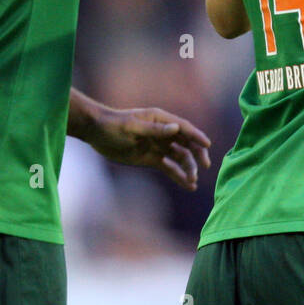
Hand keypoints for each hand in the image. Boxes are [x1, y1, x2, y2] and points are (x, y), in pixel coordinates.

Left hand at [83, 105, 211, 190]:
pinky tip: (187, 185)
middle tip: (205, 166)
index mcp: (160, 119)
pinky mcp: (151, 158)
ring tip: (193, 181)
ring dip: (188, 168)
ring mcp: (158, 146)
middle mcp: (163, 132)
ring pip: (179, 158)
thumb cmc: (113, 125)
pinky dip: (178, 175)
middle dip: (197, 154)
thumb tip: (176, 129)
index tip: (208, 145)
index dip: (197, 136)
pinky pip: (169, 167)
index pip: (184, 128)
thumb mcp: (132, 126)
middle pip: (186, 143)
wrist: (95, 133)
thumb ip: (154, 129)